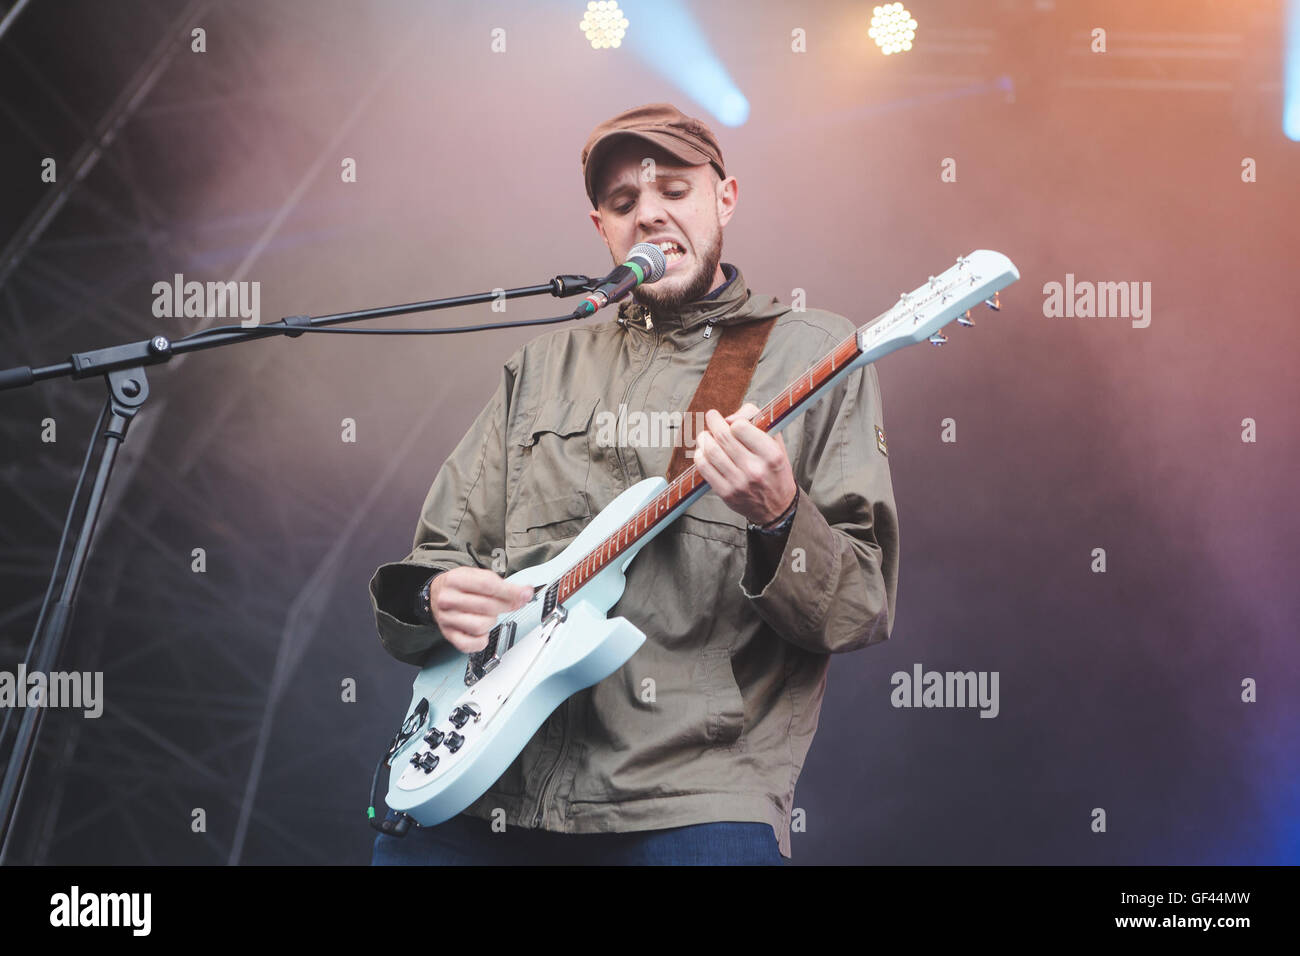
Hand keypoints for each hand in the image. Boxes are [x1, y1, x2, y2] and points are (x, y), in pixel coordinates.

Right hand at [427, 567, 531, 653]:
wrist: (438, 593)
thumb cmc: (462, 586)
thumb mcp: (480, 576)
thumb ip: (503, 585)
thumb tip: (525, 593)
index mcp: (456, 579)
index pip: (488, 586)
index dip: (510, 592)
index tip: (525, 594)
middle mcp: (448, 599)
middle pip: (487, 606)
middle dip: (505, 606)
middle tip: (509, 604)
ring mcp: (447, 618)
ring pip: (480, 626)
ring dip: (491, 622)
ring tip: (489, 615)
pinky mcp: (448, 635)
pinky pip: (469, 645)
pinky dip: (481, 641)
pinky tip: (482, 632)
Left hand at [693, 402, 796, 526]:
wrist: (777, 506)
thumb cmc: (774, 469)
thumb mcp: (776, 442)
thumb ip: (757, 421)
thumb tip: (729, 418)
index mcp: (771, 454)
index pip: (741, 426)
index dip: (733, 420)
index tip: (730, 420)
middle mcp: (755, 469)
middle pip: (723, 437)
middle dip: (713, 422)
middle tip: (712, 417)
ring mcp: (739, 482)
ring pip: (710, 451)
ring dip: (704, 438)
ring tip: (706, 435)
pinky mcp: (726, 493)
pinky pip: (704, 468)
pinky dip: (700, 455)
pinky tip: (703, 452)